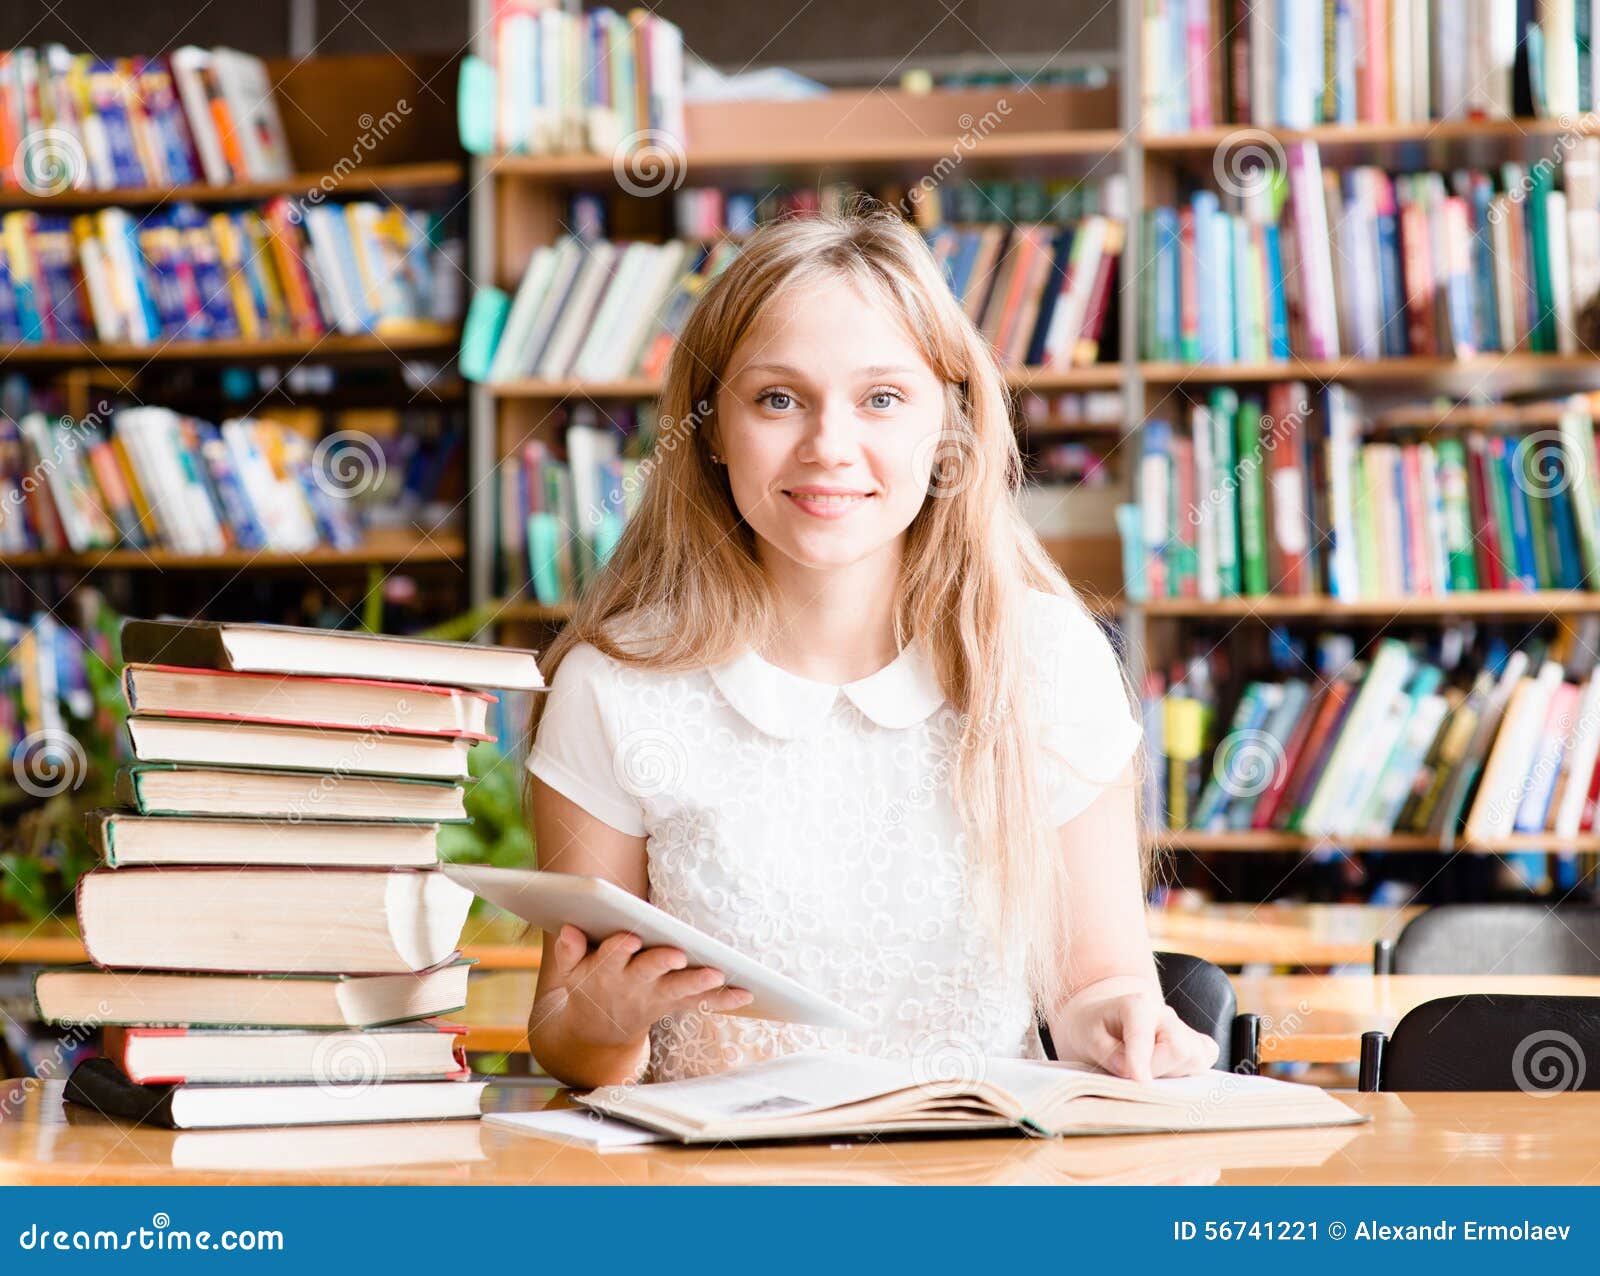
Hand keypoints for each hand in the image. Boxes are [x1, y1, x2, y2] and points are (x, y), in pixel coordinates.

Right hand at [538, 925, 753, 1048]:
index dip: (619, 949)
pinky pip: (701, 1003)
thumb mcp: (570, 971)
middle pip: (648, 972)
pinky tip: (746, 993)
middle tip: (678, 954)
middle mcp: (632, 985)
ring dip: (699, 983)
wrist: (599, 1030)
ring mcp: (655, 996)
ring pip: (679, 990)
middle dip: (662, 963)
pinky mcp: (674, 1004)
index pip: (609, 958)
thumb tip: (569, 929)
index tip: (629, 937)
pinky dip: (724, 999)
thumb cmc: (587, 984)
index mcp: (604, 972)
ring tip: (718, 974)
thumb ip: (569, 951)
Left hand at [1056, 983, 1219, 1080]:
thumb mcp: (1086, 1036)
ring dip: (1169, 1075)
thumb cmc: (1095, 1028)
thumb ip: (1106, 1052)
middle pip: (1177, 1049)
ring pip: (1194, 1059)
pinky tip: (1167, 1072)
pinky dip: (1189, 1072)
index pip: (1144, 1035)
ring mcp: (1186, 1030)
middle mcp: (1167, 1015)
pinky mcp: (1199, 1046)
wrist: (1107, 1020)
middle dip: (1155, 1070)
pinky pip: (1205, 1061)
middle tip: (1130, 1076)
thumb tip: (1130, 1072)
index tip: (1139, 1083)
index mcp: (1138, 1004)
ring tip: (1145, 1071)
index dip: (1141, 1060)